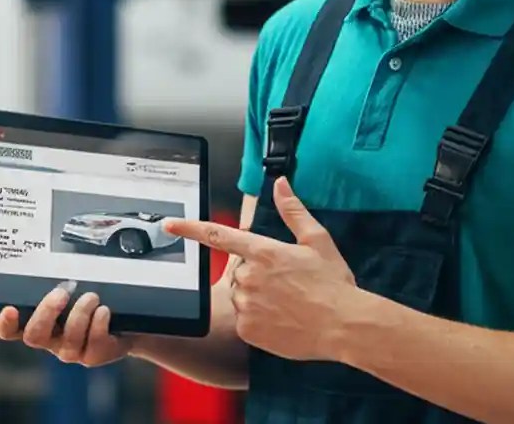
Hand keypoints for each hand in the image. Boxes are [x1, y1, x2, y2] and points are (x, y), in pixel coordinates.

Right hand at [0, 283, 135, 366]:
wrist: (123, 321)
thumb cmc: (87, 296)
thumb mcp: (70, 285)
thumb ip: (55, 274)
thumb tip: (48, 242)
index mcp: (36, 322)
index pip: (9, 330)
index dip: (5, 324)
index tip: (10, 309)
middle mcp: (49, 339)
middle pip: (34, 336)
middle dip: (47, 312)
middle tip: (62, 292)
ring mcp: (70, 350)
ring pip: (68, 339)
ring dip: (80, 313)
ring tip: (92, 296)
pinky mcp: (93, 355)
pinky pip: (93, 344)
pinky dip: (98, 324)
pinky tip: (104, 310)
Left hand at [165, 177, 358, 361]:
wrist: (344, 325)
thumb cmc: (333, 283)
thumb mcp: (317, 240)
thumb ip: (293, 211)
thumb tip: (280, 184)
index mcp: (263, 250)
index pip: (218, 235)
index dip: (190, 228)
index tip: (169, 224)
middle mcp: (249, 276)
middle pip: (239, 271)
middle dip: (257, 275)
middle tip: (288, 285)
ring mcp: (246, 303)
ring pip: (242, 296)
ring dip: (258, 298)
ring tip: (289, 304)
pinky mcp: (248, 329)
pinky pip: (246, 321)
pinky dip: (260, 321)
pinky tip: (283, 321)